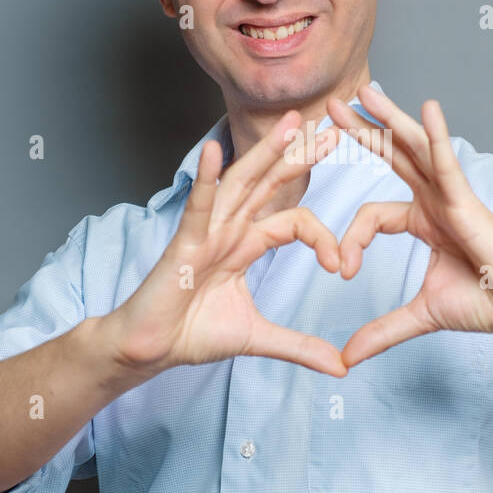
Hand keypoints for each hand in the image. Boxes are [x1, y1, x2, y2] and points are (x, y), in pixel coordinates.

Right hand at [101, 110, 348, 378]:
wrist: (151, 351)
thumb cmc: (193, 334)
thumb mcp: (259, 338)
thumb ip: (300, 347)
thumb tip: (341, 367)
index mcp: (246, 244)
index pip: (293, 221)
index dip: (322, 236)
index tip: (341, 267)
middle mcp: (228, 229)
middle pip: (270, 184)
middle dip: (300, 155)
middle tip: (331, 128)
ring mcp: (206, 232)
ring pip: (241, 185)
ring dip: (265, 153)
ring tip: (291, 125)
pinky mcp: (184, 245)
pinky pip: (198, 207)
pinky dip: (206, 180)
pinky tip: (213, 152)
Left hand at [327, 85, 492, 367]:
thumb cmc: (487, 302)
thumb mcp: (421, 316)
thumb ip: (382, 332)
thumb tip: (347, 358)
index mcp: (422, 220)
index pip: (371, 215)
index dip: (349, 240)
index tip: (341, 272)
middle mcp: (434, 200)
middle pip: (390, 156)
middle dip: (361, 131)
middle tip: (332, 106)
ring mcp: (451, 195)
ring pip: (414, 149)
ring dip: (389, 119)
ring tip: (366, 91)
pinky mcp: (468, 200)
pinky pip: (447, 162)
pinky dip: (437, 135)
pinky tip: (428, 107)